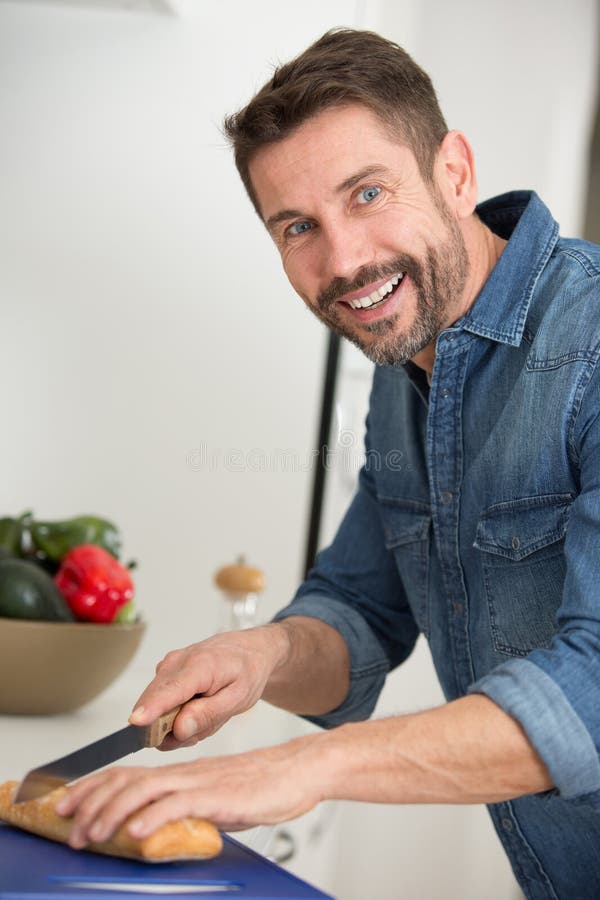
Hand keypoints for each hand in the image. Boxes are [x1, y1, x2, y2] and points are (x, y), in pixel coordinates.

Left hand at [55, 736, 326, 847]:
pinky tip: (138, 831)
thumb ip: (185, 811)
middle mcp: (184, 773)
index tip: (65, 804)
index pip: (126, 775)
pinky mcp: (220, 796)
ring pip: (146, 790)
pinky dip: (155, 817)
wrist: (297, 771)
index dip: (92, 788)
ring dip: (113, 812)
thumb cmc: (260, 787)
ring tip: (93, 833)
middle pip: (127, 780)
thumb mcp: (213, 800)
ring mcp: (201, 782)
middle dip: (91, 802)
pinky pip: (180, 805)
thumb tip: (155, 832)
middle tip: (68, 827)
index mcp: (180, 774)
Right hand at [129, 625, 289, 748]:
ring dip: (180, 722)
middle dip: (175, 729)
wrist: (249, 649)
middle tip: (207, 725)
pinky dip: (179, 714)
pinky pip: (162, 704)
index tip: (135, 722)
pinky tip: (199, 706)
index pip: (170, 690)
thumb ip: (208, 714)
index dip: (151, 708)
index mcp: (200, 665)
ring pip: (158, 709)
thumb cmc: (247, 671)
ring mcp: (167, 666)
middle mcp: (177, 662)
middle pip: (156, 705)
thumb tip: (178, 729)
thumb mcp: (239, 698)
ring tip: (209, 711)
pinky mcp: (164, 672)